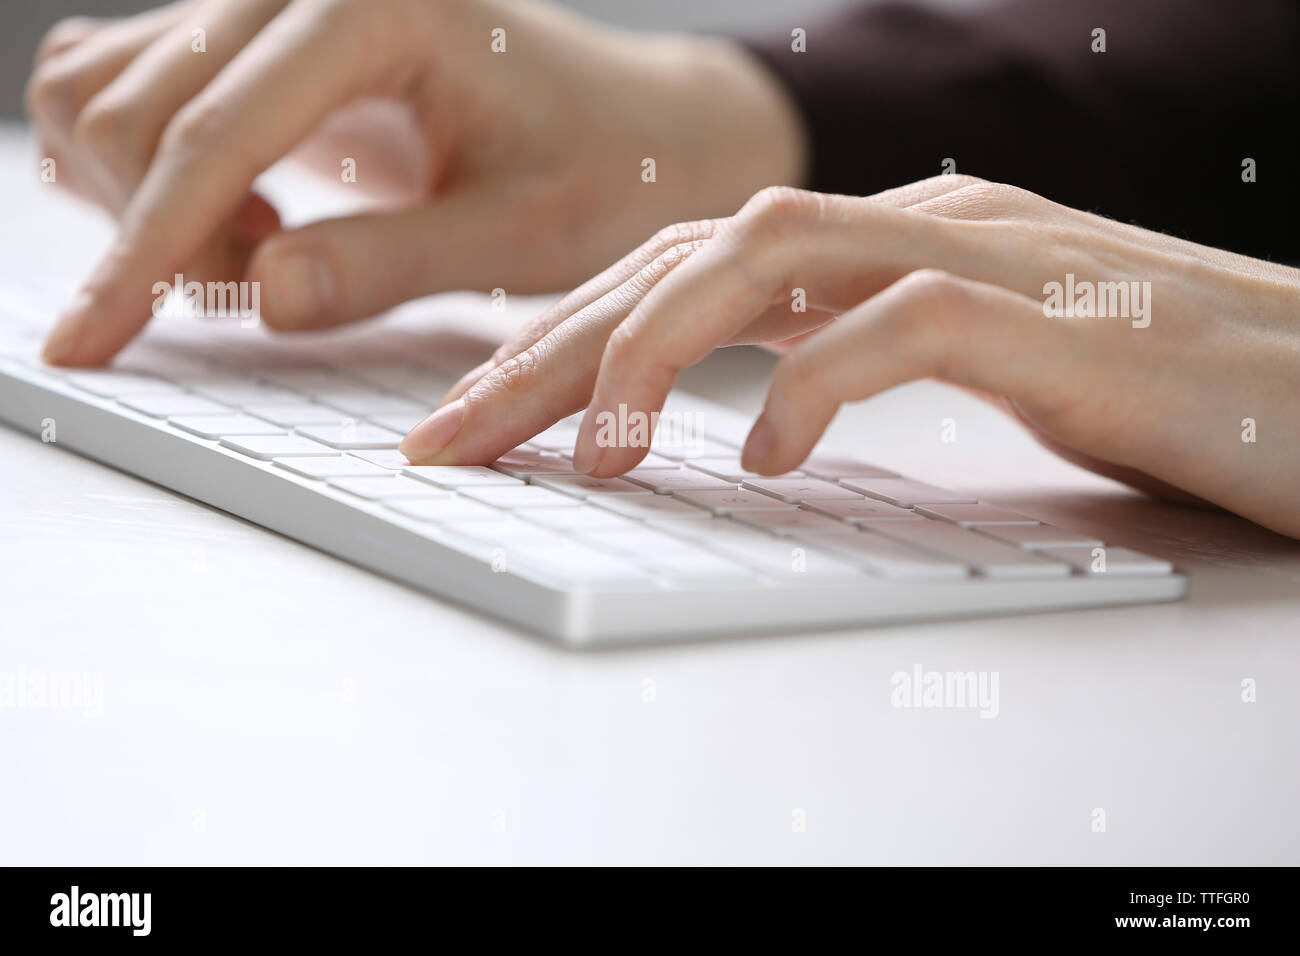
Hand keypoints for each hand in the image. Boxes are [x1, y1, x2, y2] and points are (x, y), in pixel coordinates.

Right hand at [27, 0, 804, 364]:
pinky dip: (158, 170)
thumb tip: (266, 296)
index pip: (215, 134)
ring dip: (157, 202)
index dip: (146, 253)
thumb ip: (392, 263)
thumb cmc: (603, 171)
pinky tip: (250, 211)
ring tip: (272, 243)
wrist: (634, 127)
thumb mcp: (517, 235)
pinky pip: (137, 86)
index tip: (90, 344)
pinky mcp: (259, 33)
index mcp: (379, 4)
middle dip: (167, 236)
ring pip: (111, 92)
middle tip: (272, 289)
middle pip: (137, 110)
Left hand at [400, 176, 1299, 539]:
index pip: (682, 268)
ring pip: (770, 260)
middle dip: (552, 351)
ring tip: (586, 448)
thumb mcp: (962, 364)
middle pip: (688, 257)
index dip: (559, 341)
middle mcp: (916, 223)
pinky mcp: (1054, 319)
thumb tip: (731, 414)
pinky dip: (815, 387)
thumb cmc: (1143, 383)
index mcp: (883, 236)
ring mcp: (988, 257)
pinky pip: (905, 329)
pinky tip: (761, 459)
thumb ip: (852, 355)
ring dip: (654, 350)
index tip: (469, 421)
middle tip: (454, 439)